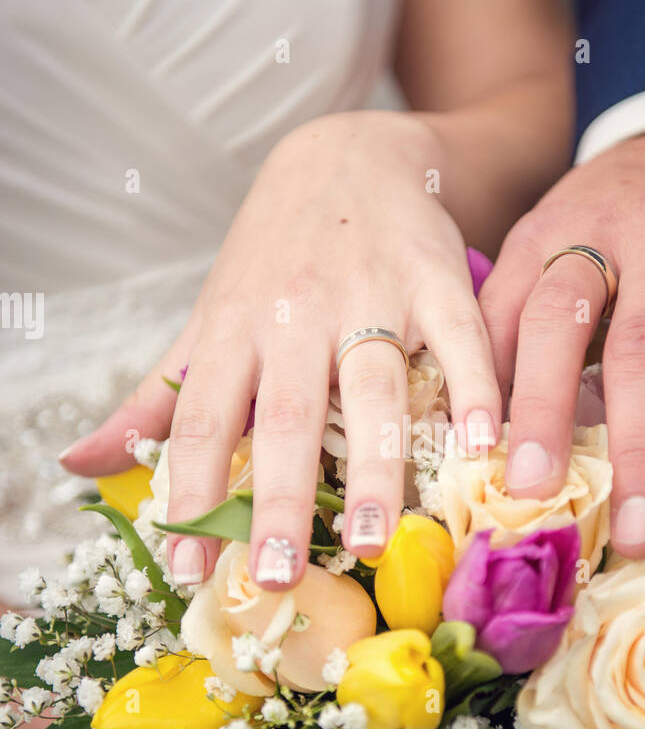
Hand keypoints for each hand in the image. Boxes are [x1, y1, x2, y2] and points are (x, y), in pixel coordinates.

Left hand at [59, 112, 500, 585]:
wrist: (346, 154)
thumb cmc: (272, 257)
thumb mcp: (208, 316)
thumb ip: (157, 396)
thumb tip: (79, 464)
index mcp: (233, 329)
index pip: (200, 421)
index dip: (191, 495)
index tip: (192, 572)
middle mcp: (295, 315)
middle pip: (285, 417)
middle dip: (280, 500)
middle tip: (277, 574)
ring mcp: (370, 294)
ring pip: (371, 389)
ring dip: (376, 468)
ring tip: (375, 540)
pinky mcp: (436, 278)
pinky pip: (456, 339)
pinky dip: (472, 390)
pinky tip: (481, 445)